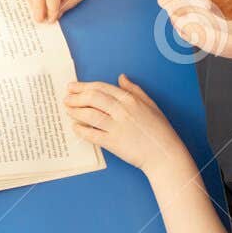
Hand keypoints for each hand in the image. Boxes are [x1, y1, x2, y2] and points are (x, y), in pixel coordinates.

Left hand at [63, 76, 187, 175]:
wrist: (165, 155)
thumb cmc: (160, 130)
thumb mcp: (150, 105)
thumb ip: (134, 90)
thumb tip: (121, 77)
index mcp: (130, 100)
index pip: (101, 88)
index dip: (84, 86)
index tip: (73, 87)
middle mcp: (122, 111)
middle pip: (92, 98)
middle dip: (76, 97)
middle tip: (66, 98)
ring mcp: (117, 127)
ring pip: (89, 115)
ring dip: (75, 111)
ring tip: (67, 110)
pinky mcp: (114, 143)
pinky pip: (92, 134)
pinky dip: (81, 130)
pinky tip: (75, 127)